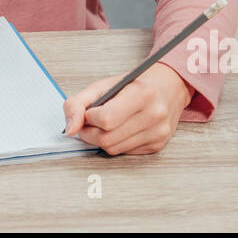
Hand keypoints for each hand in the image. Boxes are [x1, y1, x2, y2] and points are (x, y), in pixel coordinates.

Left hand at [64, 63, 192, 154]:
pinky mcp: (158, 145)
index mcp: (141, 94)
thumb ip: (78, 103)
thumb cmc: (133, 85)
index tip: (88, 112)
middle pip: (107, 139)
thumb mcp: (103, 85)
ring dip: (101, 140)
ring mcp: (158, 132)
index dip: (89, 118)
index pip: (105, 119)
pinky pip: (125, 152)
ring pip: (114, 149)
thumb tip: (70, 130)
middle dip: (90, 133)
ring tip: (104, 125)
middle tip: (89, 122)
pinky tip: (120, 130)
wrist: (168, 87)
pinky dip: (116, 143)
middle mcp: (154, 115)